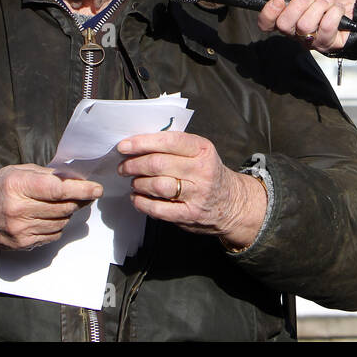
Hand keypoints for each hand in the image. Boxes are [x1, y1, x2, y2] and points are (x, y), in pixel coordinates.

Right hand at [0, 164, 102, 259]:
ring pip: (62, 222)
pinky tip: (49, 216)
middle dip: (79, 200)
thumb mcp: (16, 171)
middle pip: (64, 207)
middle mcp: (19, 209)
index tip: (96, 188)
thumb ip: (45, 174)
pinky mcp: (23, 243)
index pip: (57, 189)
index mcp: (17, 185)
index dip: (81, 189)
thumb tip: (75, 179)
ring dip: (69, 212)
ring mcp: (21, 229)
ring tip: (62, 203)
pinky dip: (58, 225)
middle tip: (86, 193)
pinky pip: (53, 235)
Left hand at [117, 132, 266, 250]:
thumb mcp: (200, 153)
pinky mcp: (190, 214)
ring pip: (157, 185)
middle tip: (124, 166)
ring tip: (134, 182)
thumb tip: (138, 144)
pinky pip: (159, 209)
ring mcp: (198, 194)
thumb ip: (175, 147)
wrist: (232, 203)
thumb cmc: (208, 173)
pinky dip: (142, 203)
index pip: (169, 142)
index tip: (124, 146)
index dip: (142, 142)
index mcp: (203, 150)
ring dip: (138, 183)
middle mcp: (202, 170)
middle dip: (134, 164)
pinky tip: (137, 198)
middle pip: (158, 164)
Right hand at [258, 0, 356, 52]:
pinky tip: (336, 10)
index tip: (279, 0)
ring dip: (320, 6)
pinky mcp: (327, 44)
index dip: (269, 13)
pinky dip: (333, 13)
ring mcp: (310, 40)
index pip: (266, 24)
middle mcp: (295, 31)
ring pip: (305, 26)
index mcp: (285, 15)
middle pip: (284, 25)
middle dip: (299, 4)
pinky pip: (325, 28)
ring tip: (328, 2)